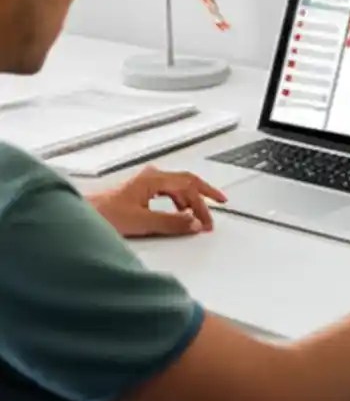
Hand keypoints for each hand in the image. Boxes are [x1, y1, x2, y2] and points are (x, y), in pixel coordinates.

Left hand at [87, 166, 226, 237]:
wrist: (78, 217)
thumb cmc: (102, 214)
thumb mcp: (143, 221)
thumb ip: (172, 222)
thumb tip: (194, 223)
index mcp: (154, 178)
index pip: (190, 183)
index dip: (207, 195)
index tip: (220, 205)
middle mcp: (150, 177)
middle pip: (185, 185)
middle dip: (200, 202)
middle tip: (209, 219)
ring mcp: (143, 184)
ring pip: (176, 189)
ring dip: (189, 203)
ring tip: (196, 219)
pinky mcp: (137, 193)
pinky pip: (167, 194)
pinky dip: (177, 204)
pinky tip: (177, 214)